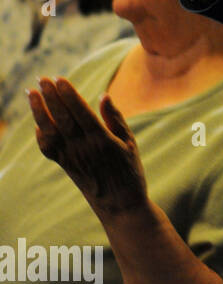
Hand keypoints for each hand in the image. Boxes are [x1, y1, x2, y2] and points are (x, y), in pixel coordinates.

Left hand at [29, 77, 148, 219]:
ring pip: (49, 130)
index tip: (59, 78)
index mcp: (103, 140)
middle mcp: (83, 148)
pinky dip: (40, 133)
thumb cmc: (130, 172)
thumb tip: (103, 95)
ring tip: (31, 93)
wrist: (120, 205)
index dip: (68, 94)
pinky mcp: (65, 166)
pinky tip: (38, 121)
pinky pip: (48, 147)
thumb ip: (116, 119)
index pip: (80, 112)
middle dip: (50, 96)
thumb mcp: (130, 143)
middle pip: (62, 118)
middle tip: (42, 78)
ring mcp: (71, 158)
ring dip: (38, 110)